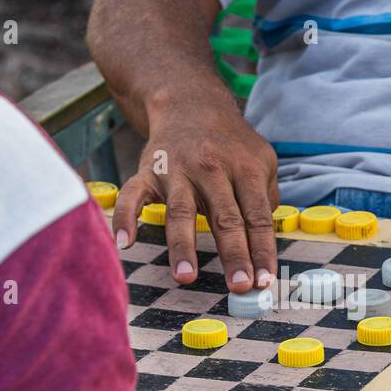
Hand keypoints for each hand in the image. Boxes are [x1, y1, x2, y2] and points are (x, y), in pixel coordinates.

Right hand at [112, 102, 279, 292]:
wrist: (190, 104)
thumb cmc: (230, 144)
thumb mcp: (262, 160)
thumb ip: (266, 198)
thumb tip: (264, 243)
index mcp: (244, 169)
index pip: (257, 217)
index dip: (262, 251)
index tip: (264, 281)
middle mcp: (212, 168)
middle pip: (225, 218)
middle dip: (233, 254)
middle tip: (239, 286)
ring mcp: (177, 170)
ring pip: (180, 212)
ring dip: (183, 246)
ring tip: (186, 277)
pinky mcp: (148, 170)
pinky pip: (132, 195)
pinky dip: (125, 218)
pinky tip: (125, 243)